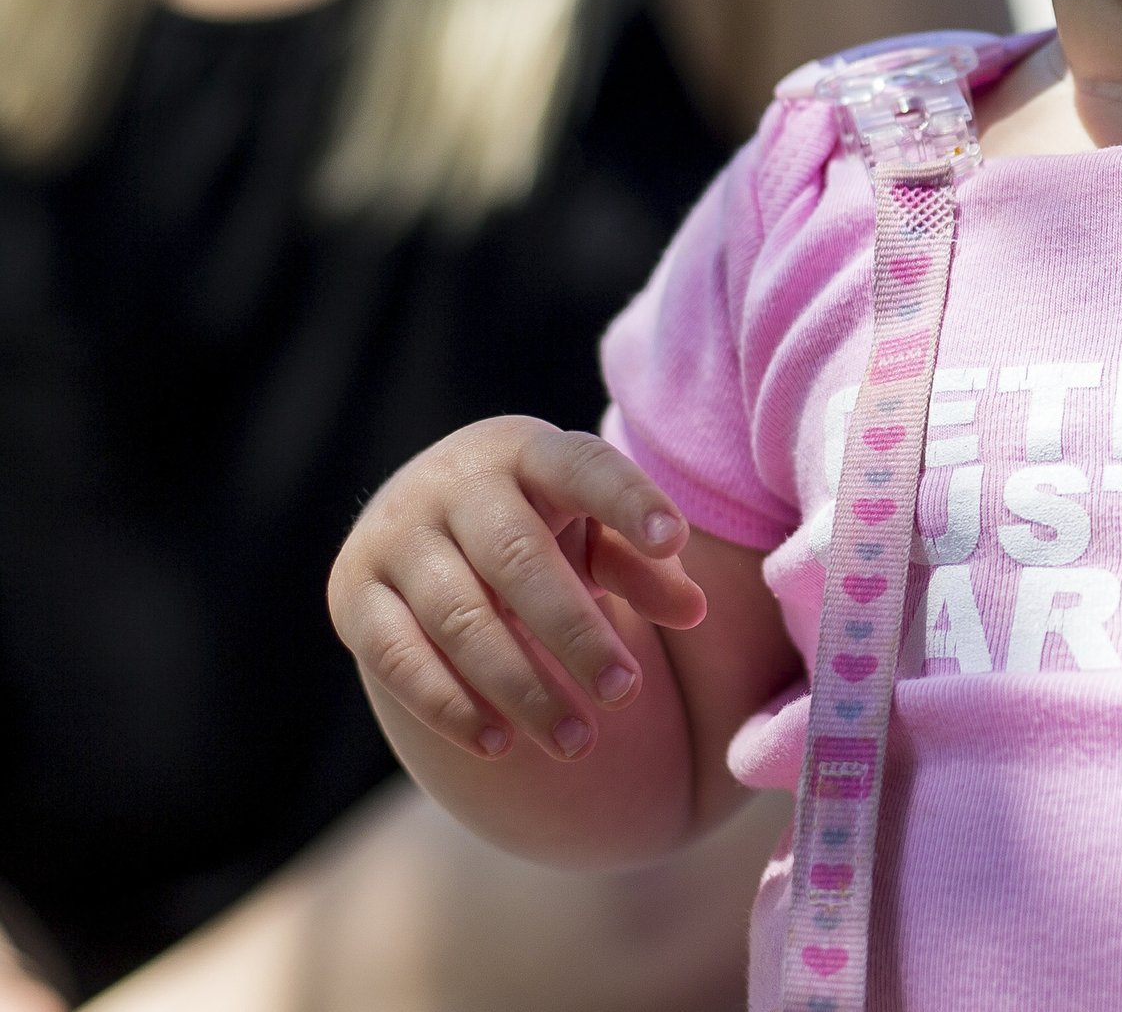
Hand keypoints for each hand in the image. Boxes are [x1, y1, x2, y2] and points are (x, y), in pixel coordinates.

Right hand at [329, 418, 707, 764]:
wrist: (424, 515)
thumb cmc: (539, 524)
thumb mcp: (593, 530)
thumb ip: (642, 564)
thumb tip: (692, 611)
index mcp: (527, 453)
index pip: (583, 467)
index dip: (629, 499)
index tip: (675, 537)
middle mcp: (455, 484)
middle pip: (518, 561)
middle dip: (575, 634)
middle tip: (624, 694)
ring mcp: (396, 535)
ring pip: (461, 620)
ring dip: (521, 687)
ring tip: (578, 741)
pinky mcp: (353, 591)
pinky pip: (398, 657)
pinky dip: (449, 706)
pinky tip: (501, 743)